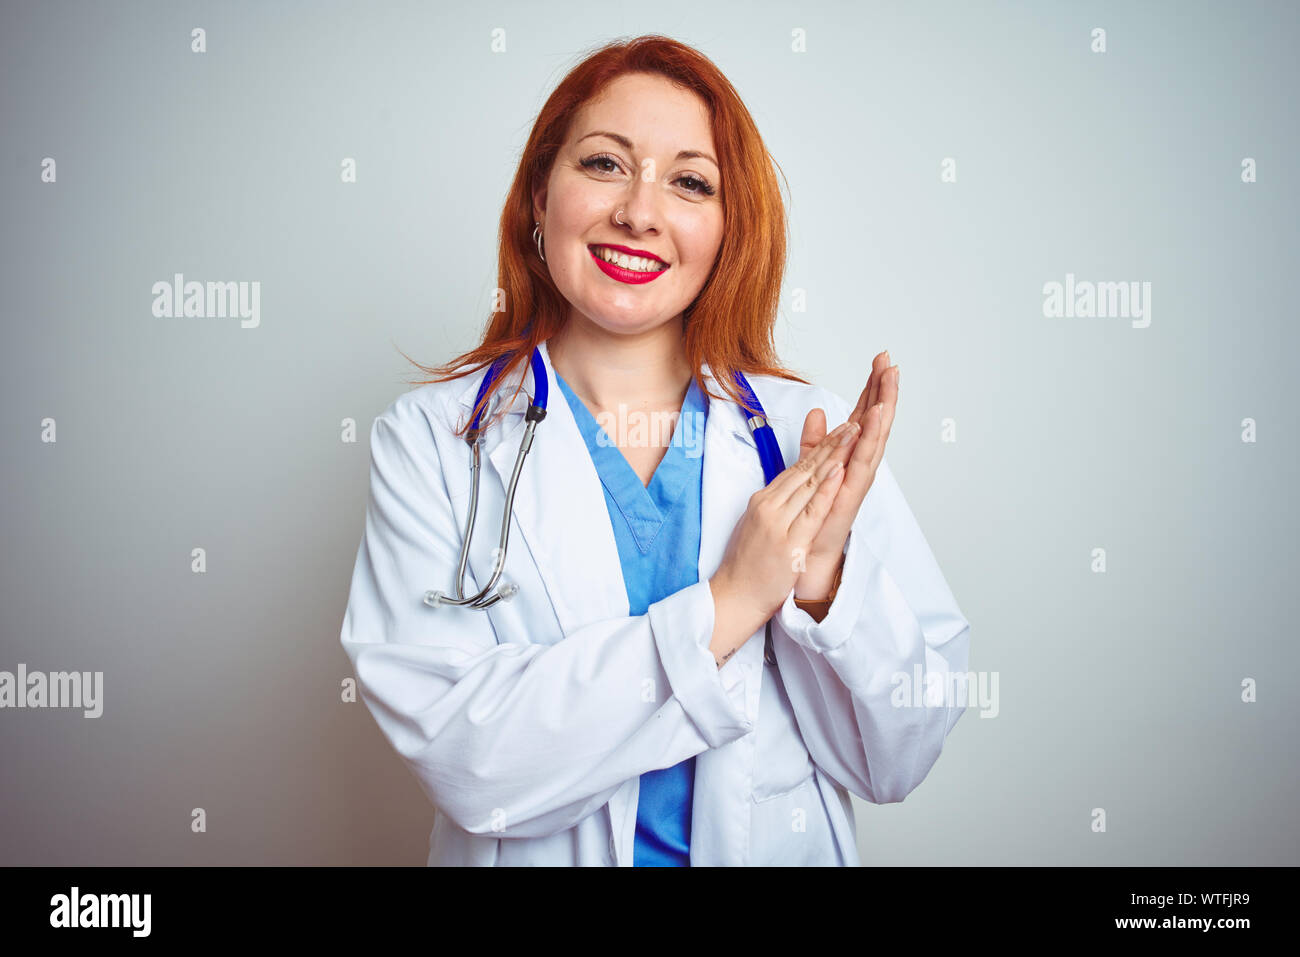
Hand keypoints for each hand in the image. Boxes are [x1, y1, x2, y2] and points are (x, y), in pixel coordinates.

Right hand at [710, 418, 859, 627]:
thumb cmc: (747, 566)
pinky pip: (812, 512)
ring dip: (833, 456)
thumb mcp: (757, 525)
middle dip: (831, 444)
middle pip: (805, 470)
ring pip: (810, 484)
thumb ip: (775, 504)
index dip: (820, 447)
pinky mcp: (790, 544)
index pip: (796, 468)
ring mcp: (779, 524)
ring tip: (852, 434)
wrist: (733, 597)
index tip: (838, 429)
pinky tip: (839, 471)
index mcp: (763, 501)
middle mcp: (769, 507)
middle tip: (852, 422)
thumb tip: (790, 487)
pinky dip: (827, 490)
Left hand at [792, 351, 898, 598]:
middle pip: (874, 424)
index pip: (864, 416)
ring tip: (888, 386)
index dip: (872, 388)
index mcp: (847, 459)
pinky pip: (859, 470)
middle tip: (890, 361)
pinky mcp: (848, 502)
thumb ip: (815, 442)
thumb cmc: (811, 521)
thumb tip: (820, 410)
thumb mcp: (810, 471)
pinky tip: (871, 423)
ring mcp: (855, 486)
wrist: (805, 562)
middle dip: (883, 392)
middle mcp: (856, 470)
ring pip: (872, 443)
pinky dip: (866, 445)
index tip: (880, 359)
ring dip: (882, 414)